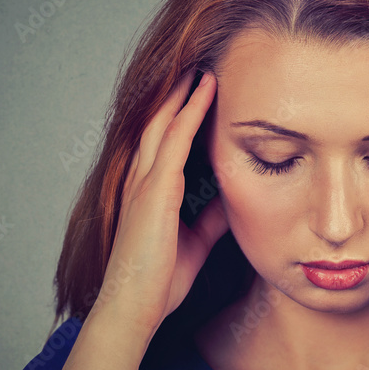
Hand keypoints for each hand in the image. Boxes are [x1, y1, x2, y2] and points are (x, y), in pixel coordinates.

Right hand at [93, 69, 229, 335]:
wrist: (135, 305)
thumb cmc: (159, 278)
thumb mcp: (196, 240)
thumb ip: (211, 217)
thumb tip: (233, 200)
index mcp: (149, 190)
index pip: (165, 140)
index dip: (181, 113)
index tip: (201, 90)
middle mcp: (141, 178)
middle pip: (159, 121)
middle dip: (178, 93)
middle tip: (199, 64)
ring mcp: (144, 181)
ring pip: (164, 121)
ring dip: (183, 92)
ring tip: (203, 65)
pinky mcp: (154, 189)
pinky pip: (173, 139)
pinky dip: (189, 112)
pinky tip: (204, 91)